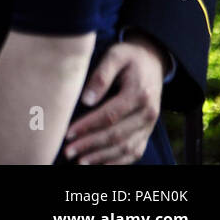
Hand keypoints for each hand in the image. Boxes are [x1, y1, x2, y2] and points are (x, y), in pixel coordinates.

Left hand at [63, 33, 165, 163]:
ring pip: (126, 148)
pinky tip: (98, 164)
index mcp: (139, 94)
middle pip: (117, 135)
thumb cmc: (129, 57)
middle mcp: (148, 113)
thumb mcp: (115, 56)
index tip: (67, 132)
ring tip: (79, 162)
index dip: (88, 126)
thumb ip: (101, 75)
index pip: (109, 115)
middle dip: (90, 145)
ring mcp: (149, 125)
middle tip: (68, 151)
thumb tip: (86, 99)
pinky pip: (134, 152)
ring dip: (102, 158)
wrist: (152, 61)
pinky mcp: (146, 132)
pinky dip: (116, 162)